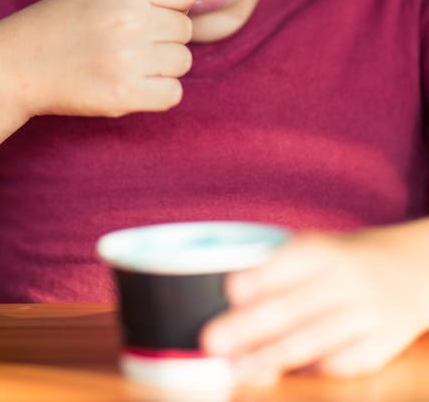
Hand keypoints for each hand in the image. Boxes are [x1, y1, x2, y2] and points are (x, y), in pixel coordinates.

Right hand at [0, 0, 197, 118]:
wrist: (18, 63)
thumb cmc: (61, 22)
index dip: (172, 3)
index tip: (152, 13)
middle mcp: (131, 20)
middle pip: (185, 29)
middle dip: (163, 37)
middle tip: (129, 43)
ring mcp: (129, 59)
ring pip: (182, 61)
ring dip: (161, 66)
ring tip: (127, 63)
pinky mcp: (125, 94)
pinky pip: (173, 94)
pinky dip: (158, 93)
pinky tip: (132, 85)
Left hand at [199, 222, 428, 383]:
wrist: (414, 268)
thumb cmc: (345, 259)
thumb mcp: (317, 246)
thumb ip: (279, 267)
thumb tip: (233, 299)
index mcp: (324, 251)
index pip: (289, 263)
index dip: (261, 278)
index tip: (230, 290)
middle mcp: (346, 282)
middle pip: (293, 307)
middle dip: (250, 326)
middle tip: (212, 339)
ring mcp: (366, 317)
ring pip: (312, 341)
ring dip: (271, 357)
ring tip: (237, 369)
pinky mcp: (380, 347)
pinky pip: (337, 364)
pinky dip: (306, 371)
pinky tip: (279, 375)